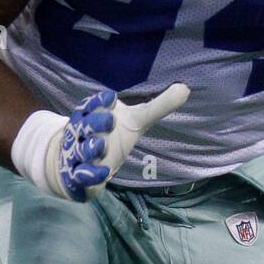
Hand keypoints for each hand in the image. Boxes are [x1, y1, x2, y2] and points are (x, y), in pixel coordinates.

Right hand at [46, 83, 189, 200]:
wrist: (78, 161)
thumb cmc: (112, 135)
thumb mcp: (138, 120)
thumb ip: (159, 106)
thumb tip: (185, 88)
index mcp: (95, 113)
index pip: (94, 103)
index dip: (100, 101)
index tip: (111, 98)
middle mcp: (84, 132)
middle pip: (86, 124)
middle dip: (95, 122)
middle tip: (109, 121)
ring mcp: (78, 153)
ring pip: (80, 149)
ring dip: (89, 148)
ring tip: (100, 146)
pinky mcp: (78, 175)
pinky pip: (80, 175)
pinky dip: (88, 174)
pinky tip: (101, 174)